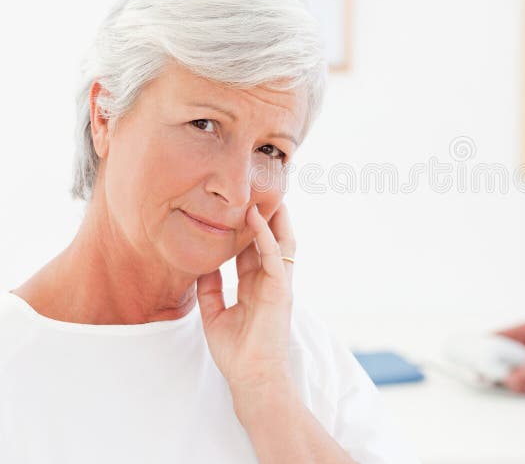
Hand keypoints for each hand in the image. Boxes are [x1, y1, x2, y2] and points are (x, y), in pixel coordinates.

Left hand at [196, 203, 294, 393]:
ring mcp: (278, 284)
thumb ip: (210, 288)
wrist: (251, 377)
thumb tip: (201, 265)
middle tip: (257, 190)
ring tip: (264, 192)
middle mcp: (269, 281)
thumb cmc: (236, 352)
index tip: (238, 208)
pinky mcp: (280, 290)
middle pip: (270, 240)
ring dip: (272, 217)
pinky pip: (273, 256)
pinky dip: (265, 236)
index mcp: (256, 286)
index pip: (253, 250)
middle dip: (266, 216)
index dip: (247, 230)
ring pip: (279, 241)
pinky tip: (256, 218)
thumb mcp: (215, 313)